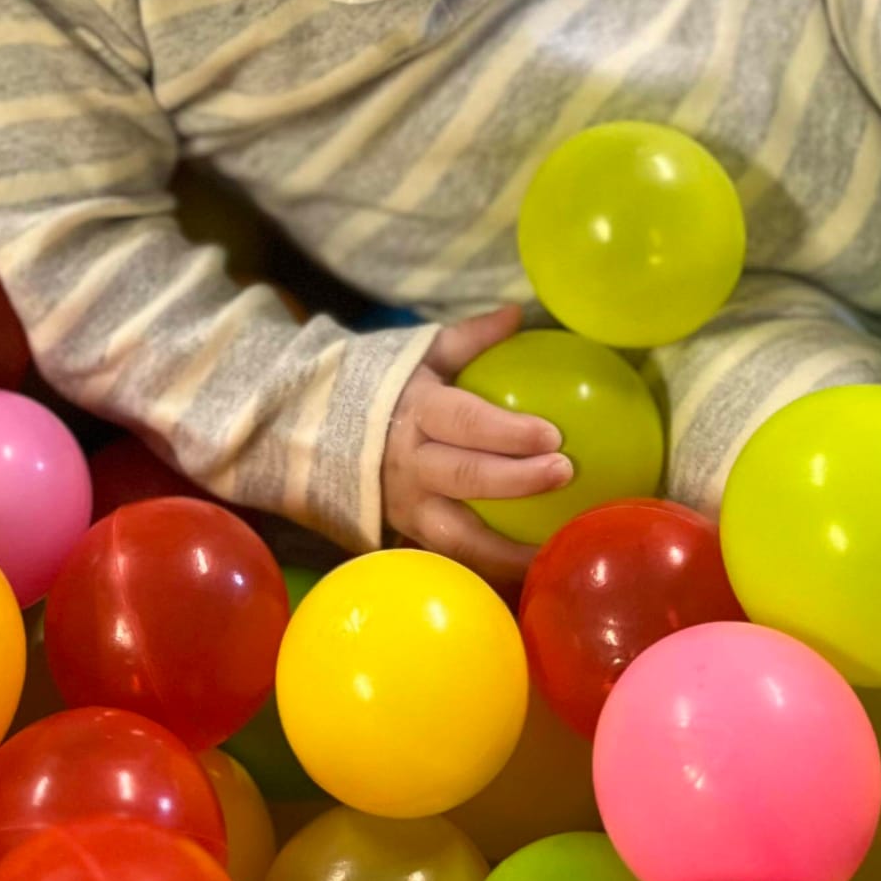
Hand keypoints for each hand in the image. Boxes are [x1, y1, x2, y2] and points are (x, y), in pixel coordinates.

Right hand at [381, 306, 572, 587]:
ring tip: (554, 546)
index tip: (552, 433)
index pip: (463, 421)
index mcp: (415, 413)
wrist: (315, 433)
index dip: (506, 430)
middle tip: (565, 472)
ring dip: (506, 547)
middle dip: (517, 480)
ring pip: (457, 536)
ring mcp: (407, 506)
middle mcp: (409, 464)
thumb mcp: (421, 354)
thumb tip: (519, 313)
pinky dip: (493, 567)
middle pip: (464, 477)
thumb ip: (470, 338)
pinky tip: (534, 566)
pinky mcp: (410, 534)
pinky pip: (454, 557)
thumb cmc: (387, 389)